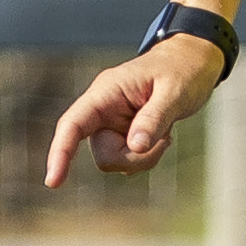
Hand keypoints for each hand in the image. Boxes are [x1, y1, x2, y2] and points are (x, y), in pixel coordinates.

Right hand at [44, 35, 228, 185]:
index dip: (60, 153)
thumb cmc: (183, 70)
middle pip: (103, 154)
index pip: (73, 124)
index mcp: (106, 92)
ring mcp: (112, 125)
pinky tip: (163, 137)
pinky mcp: (123, 135)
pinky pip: (129, 161)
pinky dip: (148, 157)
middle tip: (166, 140)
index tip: (53, 182)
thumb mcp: (175, 92)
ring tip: (166, 133)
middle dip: (134, 157)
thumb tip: (135, 146)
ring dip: (145, 157)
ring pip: (116, 162)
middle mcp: (102, 110)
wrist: (192, 63)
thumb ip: (154, 118)